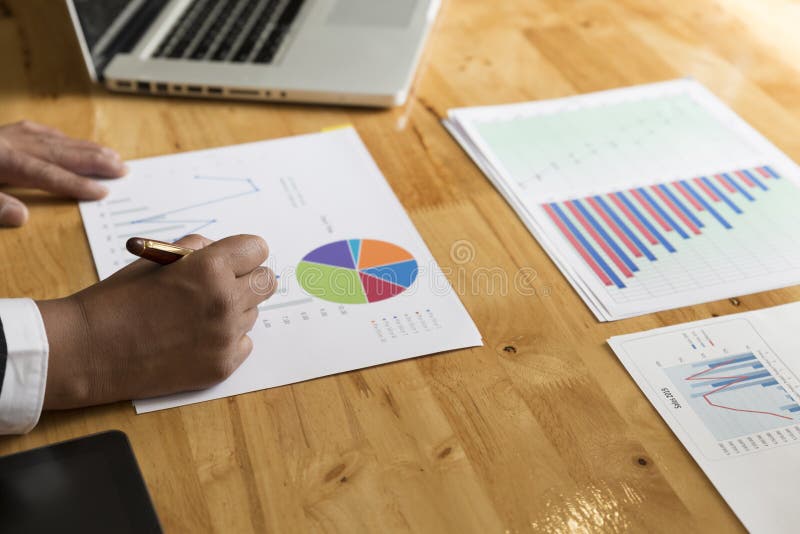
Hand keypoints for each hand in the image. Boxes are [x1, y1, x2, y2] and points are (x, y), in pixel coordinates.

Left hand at [0, 120, 126, 225]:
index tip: (103, 192)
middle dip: (94, 161)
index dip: (76, 184)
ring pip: (54, 140)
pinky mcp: (3, 131)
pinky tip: (70, 141)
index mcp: (3, 160)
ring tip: (110, 154)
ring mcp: (9, 134)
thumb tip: (21, 216)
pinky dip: (60, 138)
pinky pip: (38, 131)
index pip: (47, 175)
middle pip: (60, 153)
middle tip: (122, 168)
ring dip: (85, 148)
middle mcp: (12, 144)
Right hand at [37, 234, 276, 408]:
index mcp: (210, 268)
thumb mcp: (157, 259)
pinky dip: (227, 339)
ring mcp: (226, 337)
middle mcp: (225, 302)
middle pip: (266, 281)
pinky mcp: (222, 366)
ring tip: (195, 316)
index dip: (242, 253)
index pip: (258, 249)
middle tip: (221, 285)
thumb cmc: (118, 299)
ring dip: (234, 310)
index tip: (231, 260)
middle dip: (246, 279)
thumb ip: (198, 249)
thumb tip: (224, 252)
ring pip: (253, 313)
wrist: (89, 350)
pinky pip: (244, 342)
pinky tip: (195, 339)